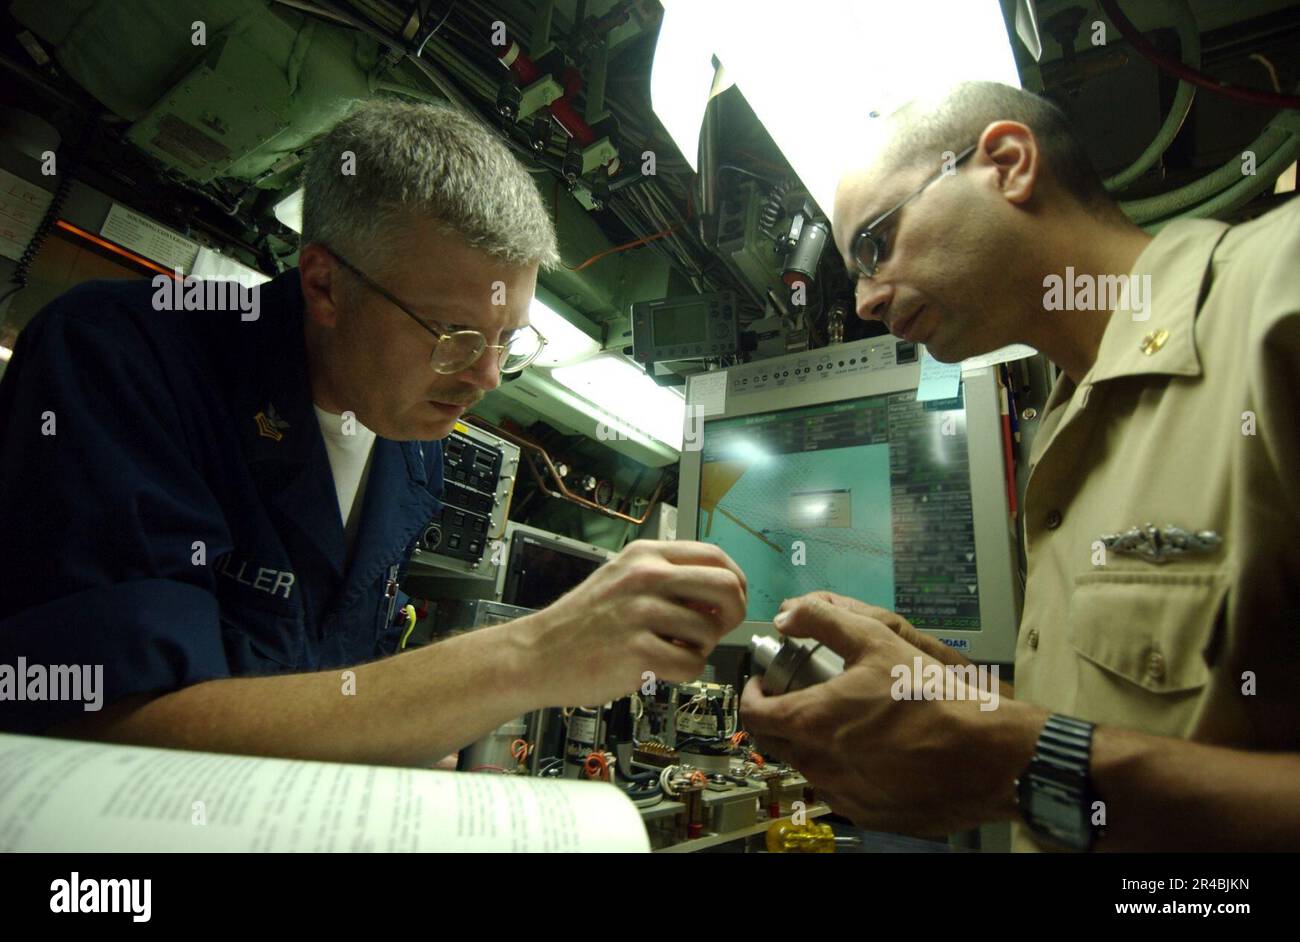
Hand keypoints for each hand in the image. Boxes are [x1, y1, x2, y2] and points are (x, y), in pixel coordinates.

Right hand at [523, 540, 747, 706]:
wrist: (537, 655)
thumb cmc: (582, 623)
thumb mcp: (622, 579)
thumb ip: (667, 578)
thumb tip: (720, 594)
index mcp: (645, 556)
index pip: (715, 556)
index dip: (735, 582)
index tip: (731, 601)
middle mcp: (645, 578)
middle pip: (726, 588)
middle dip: (732, 614)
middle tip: (716, 630)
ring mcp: (641, 614)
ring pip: (709, 633)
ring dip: (698, 649)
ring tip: (669, 651)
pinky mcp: (638, 652)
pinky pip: (690, 665)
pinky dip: (681, 673)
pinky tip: (656, 668)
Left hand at [743, 594, 1036, 834]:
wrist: (986, 756)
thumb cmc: (932, 698)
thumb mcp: (876, 638)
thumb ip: (824, 620)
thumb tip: (788, 613)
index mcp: (811, 721)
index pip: (754, 714)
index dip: (750, 695)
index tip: (761, 686)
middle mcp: (819, 764)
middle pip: (774, 744)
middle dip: (777, 719)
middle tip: (797, 700)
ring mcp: (844, 794)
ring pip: (808, 769)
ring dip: (811, 746)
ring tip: (840, 723)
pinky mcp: (871, 814)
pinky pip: (841, 792)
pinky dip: (843, 772)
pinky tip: (870, 753)